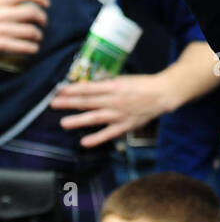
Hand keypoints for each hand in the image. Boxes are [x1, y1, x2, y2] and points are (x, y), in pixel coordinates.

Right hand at [0, 0, 48, 58]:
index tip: (47, 3)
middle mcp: (0, 12)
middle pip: (31, 13)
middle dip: (42, 18)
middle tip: (43, 22)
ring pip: (29, 30)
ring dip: (37, 34)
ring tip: (38, 36)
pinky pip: (20, 46)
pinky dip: (30, 47)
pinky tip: (34, 49)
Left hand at [50, 71, 172, 147]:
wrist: (163, 93)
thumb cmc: (143, 84)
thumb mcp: (123, 79)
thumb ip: (106, 86)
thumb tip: (87, 90)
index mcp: (115, 86)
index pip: (90, 88)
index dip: (73, 89)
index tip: (60, 90)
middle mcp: (115, 100)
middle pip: (89, 102)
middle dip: (70, 103)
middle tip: (54, 104)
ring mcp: (120, 114)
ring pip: (96, 117)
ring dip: (78, 120)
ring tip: (64, 123)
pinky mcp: (126, 125)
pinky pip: (109, 133)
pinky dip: (97, 138)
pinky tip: (84, 142)